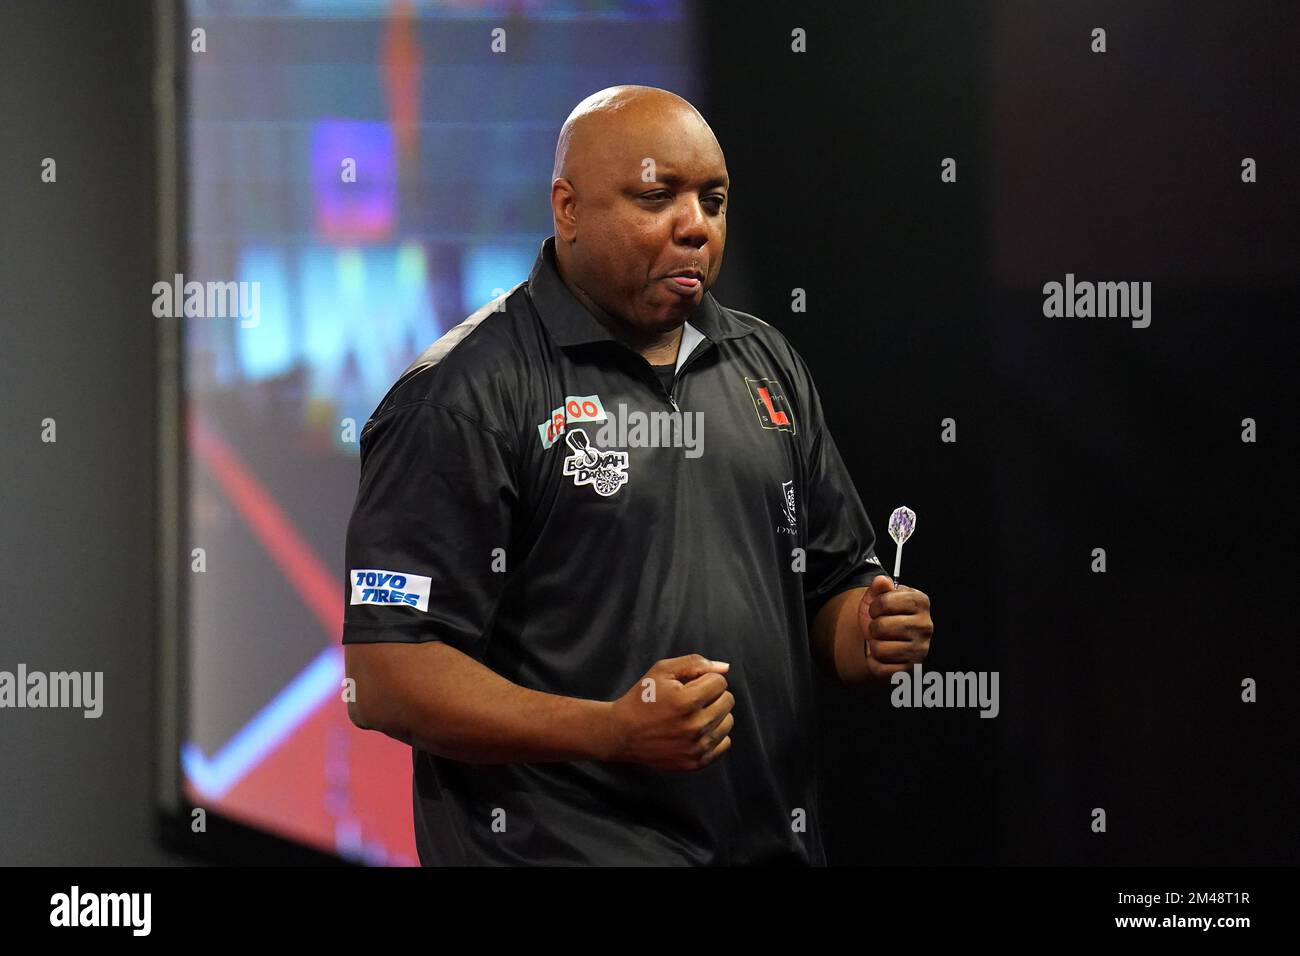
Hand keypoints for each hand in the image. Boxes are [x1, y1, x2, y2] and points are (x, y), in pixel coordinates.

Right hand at [605, 654, 734, 770]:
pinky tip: (696, 730)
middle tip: (690, 698)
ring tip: (693, 714)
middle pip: (727, 701)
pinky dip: (715, 734)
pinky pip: (725, 743)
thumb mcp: (662, 670)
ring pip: (728, 721)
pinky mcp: (696, 762)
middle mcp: (695, 726)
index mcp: (687, 701)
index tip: (690, 685)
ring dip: (715, 714)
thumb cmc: (642, 698)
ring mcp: (697, 747)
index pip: (720, 682)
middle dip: (712, 695)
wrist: (622, 733)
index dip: (705, 679)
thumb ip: (695, 663)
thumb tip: (726, 668)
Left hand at [858, 575, 933, 682]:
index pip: (886, 602)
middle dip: (873, 627)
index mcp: (920, 602)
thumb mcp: (878, 597)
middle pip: (882, 626)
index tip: (877, 610)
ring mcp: (921, 649)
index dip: (874, 606)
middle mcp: (925, 626)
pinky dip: (875, 663)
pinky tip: (883, 656)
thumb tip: (882, 581)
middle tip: (879, 628)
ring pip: (880, 649)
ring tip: (882, 641)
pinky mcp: (912, 669)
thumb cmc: (883, 615)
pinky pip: (881, 668)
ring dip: (874, 646)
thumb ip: (879, 587)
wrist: (886, 640)